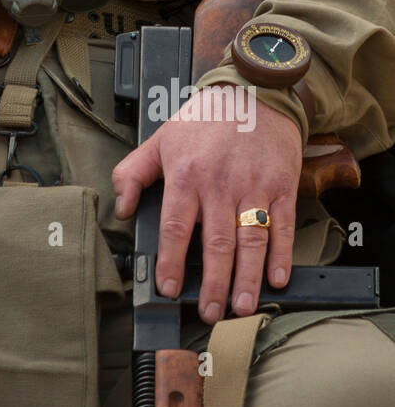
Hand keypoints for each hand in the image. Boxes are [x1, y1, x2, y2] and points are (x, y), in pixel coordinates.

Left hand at [112, 88, 302, 324]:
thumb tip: (123, 210)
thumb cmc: (203, 121)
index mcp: (186, 174)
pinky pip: (283, 225)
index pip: (176, 226)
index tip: (168, 288)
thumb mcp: (159, 140)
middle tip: (209, 313)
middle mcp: (220, 183)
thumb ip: (132, 174)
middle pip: (216, 242)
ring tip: (242, 307)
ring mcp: (253, 186)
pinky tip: (277, 278)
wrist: (251, 93)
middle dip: (212, 282)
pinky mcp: (281, 186)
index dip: (171, 260)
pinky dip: (282, 254)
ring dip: (247, 278)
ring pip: (250, 239)